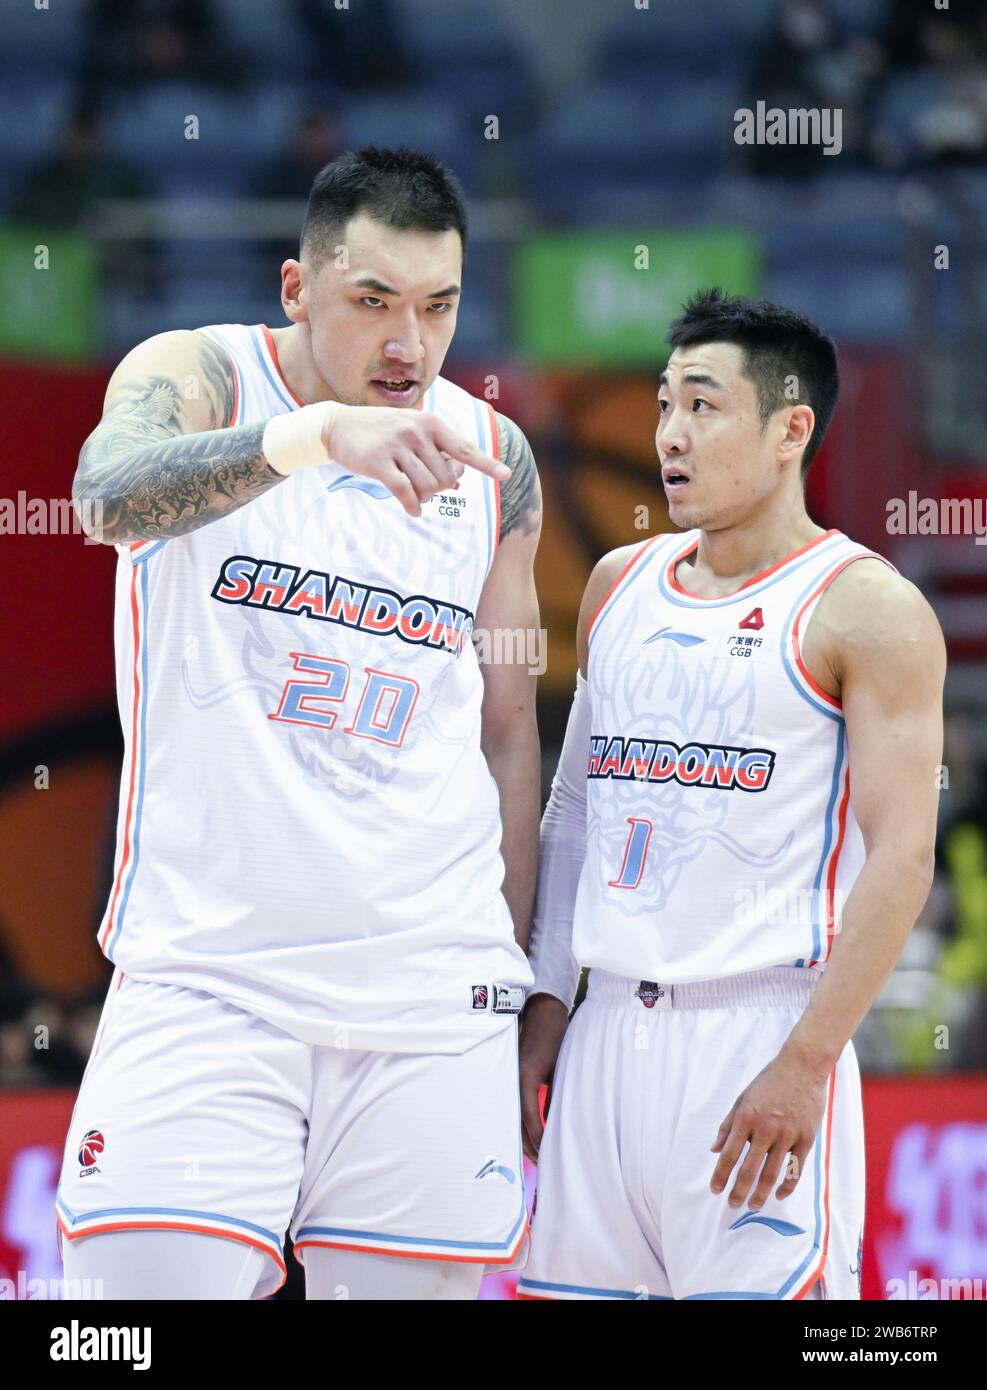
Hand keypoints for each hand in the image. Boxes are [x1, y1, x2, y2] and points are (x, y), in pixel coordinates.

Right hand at [324, 406, 510, 516]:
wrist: (338, 426)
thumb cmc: (382, 432)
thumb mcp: (412, 432)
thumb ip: (436, 451)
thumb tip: (458, 481)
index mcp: (431, 423)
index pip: (464, 448)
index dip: (486, 464)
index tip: (506, 475)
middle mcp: (417, 432)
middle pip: (445, 478)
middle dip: (438, 489)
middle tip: (422, 485)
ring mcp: (398, 446)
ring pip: (427, 488)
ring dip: (423, 497)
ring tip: (412, 492)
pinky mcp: (379, 462)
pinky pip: (406, 493)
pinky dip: (412, 506)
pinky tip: (413, 510)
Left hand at [519, 993, 568, 1161]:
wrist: (547, 1015)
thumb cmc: (551, 1043)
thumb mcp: (550, 1076)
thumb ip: (549, 1098)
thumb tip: (553, 1124)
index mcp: (518, 1088)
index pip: (519, 1124)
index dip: (526, 1144)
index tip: (538, 1162)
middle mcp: (513, 1086)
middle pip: (517, 1127)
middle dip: (528, 1150)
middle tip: (541, 1169)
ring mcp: (517, 1081)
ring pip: (521, 1122)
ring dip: (532, 1143)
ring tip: (545, 1160)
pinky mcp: (525, 1075)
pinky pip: (528, 1109)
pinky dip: (535, 1127)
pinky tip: (543, 1141)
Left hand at [709, 1048, 828, 1210]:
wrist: (802, 1067)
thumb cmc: (769, 1082)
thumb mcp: (742, 1099)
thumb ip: (728, 1125)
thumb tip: (714, 1149)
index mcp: (746, 1117)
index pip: (729, 1154)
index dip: (721, 1175)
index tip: (715, 1190)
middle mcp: (765, 1128)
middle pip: (749, 1169)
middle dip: (738, 1191)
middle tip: (732, 1205)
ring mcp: (788, 1134)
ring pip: (772, 1173)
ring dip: (761, 1194)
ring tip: (753, 1206)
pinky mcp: (806, 1138)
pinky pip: (795, 1169)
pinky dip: (786, 1186)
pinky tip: (778, 1194)